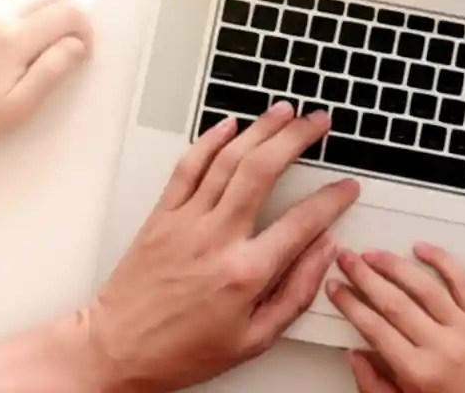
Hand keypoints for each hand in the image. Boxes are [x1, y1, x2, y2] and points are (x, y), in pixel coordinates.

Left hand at [0, 0, 92, 150]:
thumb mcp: (23, 103)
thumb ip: (53, 69)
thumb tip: (77, 44)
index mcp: (13, 37)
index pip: (69, 11)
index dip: (86, 30)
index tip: (82, 54)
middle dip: (74, 15)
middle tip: (69, 46)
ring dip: (53, 4)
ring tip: (50, 36)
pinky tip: (27, 28)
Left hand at [84, 103, 359, 391]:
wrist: (117, 351)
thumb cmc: (182, 351)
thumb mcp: (255, 339)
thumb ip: (297, 292)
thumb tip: (324, 253)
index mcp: (245, 273)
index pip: (303, 222)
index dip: (333, 199)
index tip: (347, 187)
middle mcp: (216, 239)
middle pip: (263, 170)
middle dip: (297, 138)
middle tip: (317, 123)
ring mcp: (185, 222)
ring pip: (228, 159)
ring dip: (261, 129)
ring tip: (284, 112)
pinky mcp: (161, 216)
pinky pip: (187, 167)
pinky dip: (210, 140)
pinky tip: (229, 125)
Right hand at [328, 244, 464, 392]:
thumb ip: (375, 386)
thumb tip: (355, 356)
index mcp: (418, 372)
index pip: (374, 328)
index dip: (350, 304)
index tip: (335, 288)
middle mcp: (441, 347)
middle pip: (394, 302)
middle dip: (364, 277)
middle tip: (346, 259)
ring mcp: (464, 329)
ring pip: (424, 287)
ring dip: (395, 265)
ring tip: (374, 253)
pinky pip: (463, 282)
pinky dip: (443, 260)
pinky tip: (422, 248)